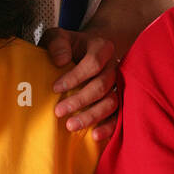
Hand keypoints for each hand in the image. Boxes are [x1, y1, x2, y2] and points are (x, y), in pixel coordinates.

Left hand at [41, 27, 118, 142]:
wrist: (87, 51)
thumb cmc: (70, 46)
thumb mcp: (58, 37)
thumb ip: (57, 44)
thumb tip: (61, 61)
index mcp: (102, 47)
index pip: (93, 62)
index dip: (75, 77)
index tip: (55, 88)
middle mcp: (113, 66)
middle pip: (102, 85)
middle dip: (80, 100)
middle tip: (58, 111)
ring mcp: (117, 85)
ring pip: (111, 102)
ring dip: (92, 116)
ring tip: (71, 126)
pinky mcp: (118, 100)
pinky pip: (118, 115)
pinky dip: (109, 126)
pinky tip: (95, 136)